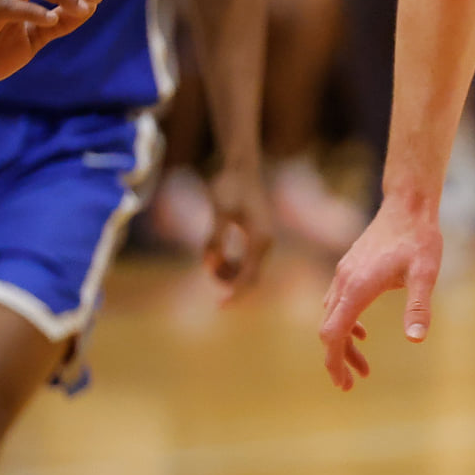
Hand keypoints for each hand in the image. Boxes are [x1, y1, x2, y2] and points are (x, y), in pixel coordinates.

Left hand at [204, 165, 272, 299]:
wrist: (241, 168)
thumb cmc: (229, 186)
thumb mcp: (219, 211)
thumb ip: (215, 238)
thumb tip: (211, 265)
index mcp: (260, 240)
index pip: (249, 277)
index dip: (235, 294)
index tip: (220, 307)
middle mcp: (265, 243)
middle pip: (251, 278)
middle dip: (231, 286)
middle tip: (209, 282)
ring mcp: (263, 240)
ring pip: (248, 270)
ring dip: (229, 274)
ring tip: (209, 262)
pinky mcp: (256, 236)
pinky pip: (246, 261)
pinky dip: (231, 265)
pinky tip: (215, 255)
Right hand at [318, 199, 443, 390]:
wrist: (408, 205)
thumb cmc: (420, 239)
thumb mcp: (426, 273)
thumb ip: (419, 306)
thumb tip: (415, 339)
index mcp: (358, 287)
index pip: (334, 333)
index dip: (334, 361)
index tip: (343, 383)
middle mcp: (344, 282)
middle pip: (330, 330)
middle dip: (338, 359)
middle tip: (351, 384)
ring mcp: (344, 274)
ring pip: (334, 318)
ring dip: (345, 344)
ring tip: (363, 368)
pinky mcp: (350, 269)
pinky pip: (338, 304)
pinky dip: (346, 324)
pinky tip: (362, 334)